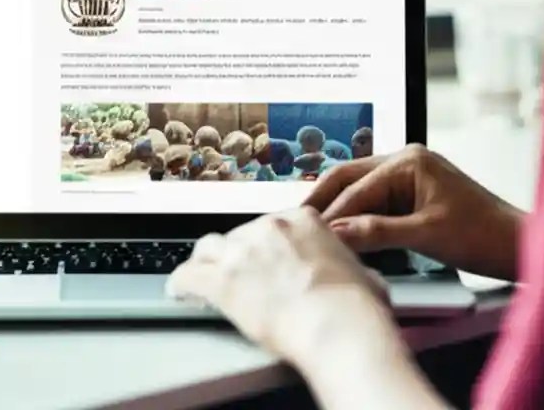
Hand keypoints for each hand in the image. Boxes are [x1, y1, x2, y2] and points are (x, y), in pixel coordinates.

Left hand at [167, 206, 394, 362]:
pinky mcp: (220, 281)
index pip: (275, 226)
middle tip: (239, 274)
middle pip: (240, 235)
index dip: (267, 244)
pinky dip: (181, 284)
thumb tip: (360, 280)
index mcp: (303, 221)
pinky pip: (188, 276)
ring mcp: (241, 252)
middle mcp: (268, 228)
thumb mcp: (364, 276)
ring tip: (202, 275)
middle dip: (239, 255)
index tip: (266, 257)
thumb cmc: (354, 306)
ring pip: (209, 248)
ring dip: (206, 262)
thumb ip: (350, 269)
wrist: (335, 323)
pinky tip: (179, 291)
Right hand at [306, 144, 523, 280]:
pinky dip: (356, 216)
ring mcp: (410, 175)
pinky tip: (342, 232)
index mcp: (408, 161)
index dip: (329, 215)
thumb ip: (377, 232)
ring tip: (311, 230)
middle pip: (348, 177)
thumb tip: (334, 235)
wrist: (518, 245)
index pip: (355, 188)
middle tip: (294, 224)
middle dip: (322, 201)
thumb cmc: (483, 235)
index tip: (306, 235)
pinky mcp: (413, 193)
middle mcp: (406, 160)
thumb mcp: (426, 235)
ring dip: (337, 209)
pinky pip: (373, 200)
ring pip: (358, 189)